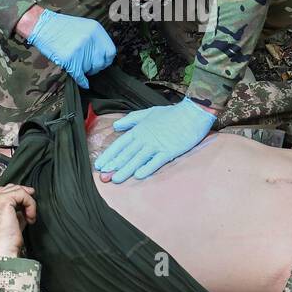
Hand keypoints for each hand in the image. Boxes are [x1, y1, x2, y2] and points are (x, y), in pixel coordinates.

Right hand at [0, 184, 36, 257]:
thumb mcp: (7, 222)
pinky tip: (30, 217)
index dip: (16, 197)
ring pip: (16, 190)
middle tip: (32, 205)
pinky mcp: (2, 201)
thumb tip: (25, 203)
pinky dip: (30, 204)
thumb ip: (13, 210)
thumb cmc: (5, 242)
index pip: (0, 194)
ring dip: (28, 202)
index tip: (26, 204)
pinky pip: (22, 195)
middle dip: (23, 195)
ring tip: (31, 217)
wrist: (2, 252)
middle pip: (7, 188)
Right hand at [23, 8, 115, 88]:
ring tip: (77, 65)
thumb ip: (95, 39)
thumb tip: (103, 55)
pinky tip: (84, 83)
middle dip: (95, 68)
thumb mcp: (84, 26)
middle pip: (100, 62)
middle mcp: (90, 39)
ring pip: (89, 69)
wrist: (42, 26)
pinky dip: (82, 81)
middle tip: (89, 67)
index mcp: (96, 30)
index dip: (107, 60)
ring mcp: (80, 50)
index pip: (111, 51)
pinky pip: (80, 75)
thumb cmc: (60, 27)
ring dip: (84, 71)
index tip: (102, 63)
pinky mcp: (70, 59)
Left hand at [94, 98, 215, 182]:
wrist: (192, 113)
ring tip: (116, 179)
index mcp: (139, 130)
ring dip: (126, 170)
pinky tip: (139, 176)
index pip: (120, 144)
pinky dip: (147, 168)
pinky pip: (156, 162)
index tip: (99, 165)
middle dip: (114, 166)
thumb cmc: (171, 113)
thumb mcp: (148, 112)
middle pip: (126, 154)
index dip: (109, 155)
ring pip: (138, 159)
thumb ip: (131, 119)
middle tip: (103, 177)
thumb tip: (116, 126)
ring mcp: (156, 145)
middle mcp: (144, 138)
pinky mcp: (169, 151)